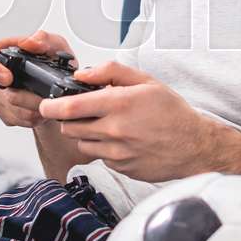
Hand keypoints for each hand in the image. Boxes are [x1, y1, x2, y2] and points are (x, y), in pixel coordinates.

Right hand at [0, 29, 73, 129]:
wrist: (63, 88)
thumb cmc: (56, 62)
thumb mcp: (56, 44)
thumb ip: (43, 38)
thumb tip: (30, 42)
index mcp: (3, 50)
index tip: (7, 78)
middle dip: (25, 95)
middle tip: (44, 95)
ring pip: (10, 107)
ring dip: (32, 107)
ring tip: (46, 100)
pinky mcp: (4, 112)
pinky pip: (16, 119)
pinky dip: (32, 118)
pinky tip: (41, 109)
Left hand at [36, 61, 223, 181]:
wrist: (195, 146)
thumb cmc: (172, 113)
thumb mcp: (147, 81)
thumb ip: (112, 72)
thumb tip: (83, 74)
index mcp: (120, 104)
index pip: (71, 107)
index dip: (51, 105)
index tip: (46, 104)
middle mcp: (115, 130)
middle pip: (69, 127)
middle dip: (69, 118)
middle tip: (81, 111)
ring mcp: (117, 153)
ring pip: (82, 142)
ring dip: (86, 133)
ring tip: (107, 125)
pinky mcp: (120, 168)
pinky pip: (99, 156)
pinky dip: (103, 148)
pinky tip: (121, 140)